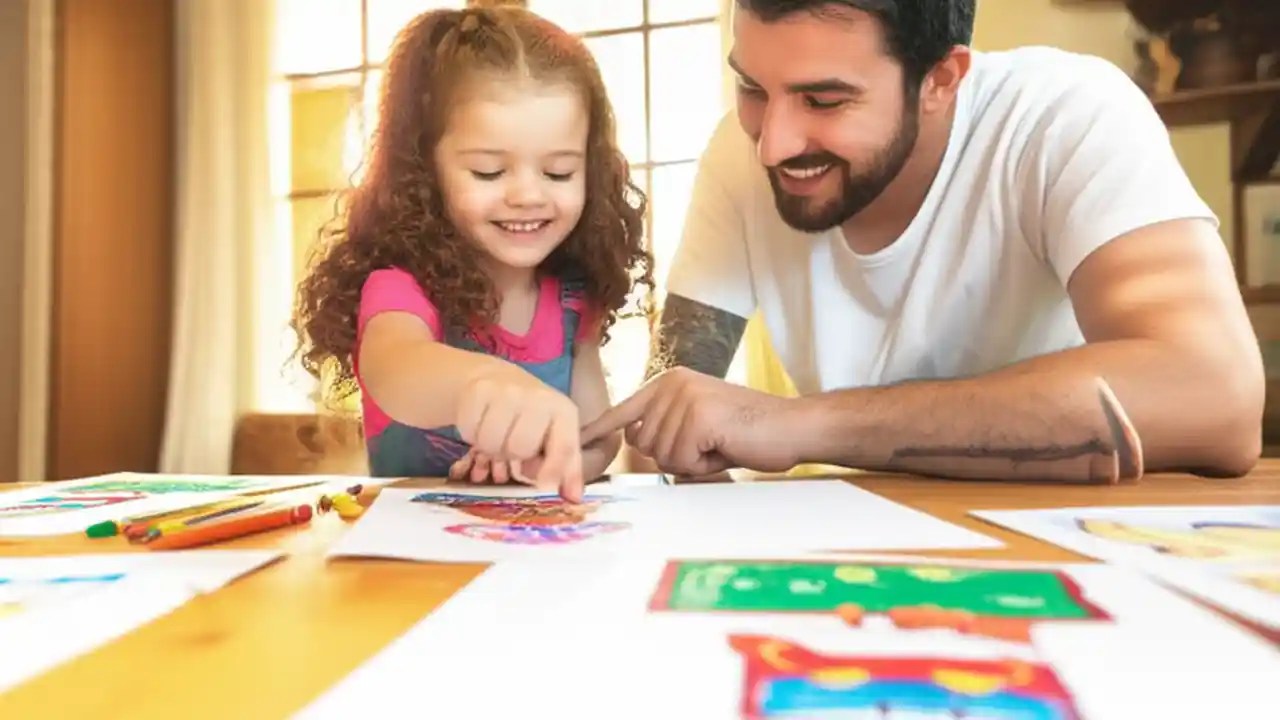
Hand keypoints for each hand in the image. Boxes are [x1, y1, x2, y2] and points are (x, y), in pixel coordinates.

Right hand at [455, 364, 583, 500]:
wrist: (497, 379)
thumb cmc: (531, 417)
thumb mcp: (554, 436)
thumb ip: (565, 467)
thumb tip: (574, 499)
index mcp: (563, 412)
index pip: (563, 447)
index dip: (553, 471)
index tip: (542, 488)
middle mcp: (538, 398)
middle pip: (520, 448)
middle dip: (512, 457)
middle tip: (511, 450)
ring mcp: (507, 391)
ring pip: (491, 443)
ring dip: (489, 449)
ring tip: (496, 439)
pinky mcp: (478, 390)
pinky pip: (469, 431)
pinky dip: (471, 437)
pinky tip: (480, 426)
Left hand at [580, 367, 799, 475]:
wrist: (792, 426)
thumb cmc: (749, 430)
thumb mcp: (698, 422)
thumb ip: (666, 426)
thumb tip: (633, 440)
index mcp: (669, 382)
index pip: (625, 410)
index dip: (601, 431)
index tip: (578, 442)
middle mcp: (671, 384)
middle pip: (643, 444)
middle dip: (674, 456)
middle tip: (710, 444)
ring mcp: (684, 398)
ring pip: (661, 456)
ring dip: (691, 462)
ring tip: (720, 443)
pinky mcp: (697, 417)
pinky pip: (680, 461)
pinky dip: (703, 464)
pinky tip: (726, 447)